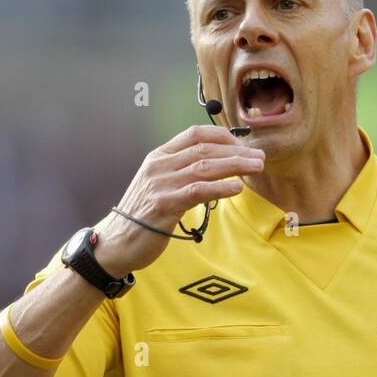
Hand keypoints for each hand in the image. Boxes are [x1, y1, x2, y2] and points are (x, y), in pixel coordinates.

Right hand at [93, 125, 264, 274]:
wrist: (117, 242)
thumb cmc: (142, 217)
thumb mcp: (159, 186)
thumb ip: (180, 173)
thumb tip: (213, 168)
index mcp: (159, 157)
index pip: (195, 134)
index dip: (223, 136)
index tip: (242, 145)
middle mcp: (160, 166)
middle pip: (205, 149)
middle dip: (236, 151)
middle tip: (259, 157)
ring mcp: (161, 184)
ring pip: (205, 167)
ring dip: (235, 166)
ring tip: (256, 168)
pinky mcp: (165, 205)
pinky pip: (198, 191)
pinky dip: (221, 187)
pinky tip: (237, 187)